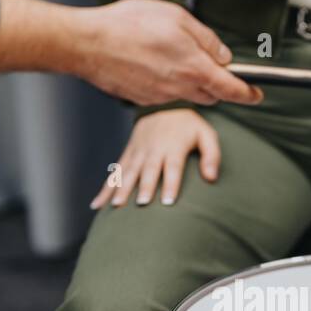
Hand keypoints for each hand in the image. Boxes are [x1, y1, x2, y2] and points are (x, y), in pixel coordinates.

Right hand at [69, 0, 262, 107]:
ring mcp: (160, 97)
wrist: (88, 44)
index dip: (248, 93)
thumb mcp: (177, 17)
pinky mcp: (143, 99)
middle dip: (216, 83)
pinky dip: (165, 81)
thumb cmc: (130, 24)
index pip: (231, 88)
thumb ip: (206, 39)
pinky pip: (165, 93)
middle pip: (211, 94)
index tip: (257, 94)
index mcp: (194, 68)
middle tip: (206, 61)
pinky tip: (148, 61)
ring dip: (188, 80)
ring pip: (186, 93)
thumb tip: (224, 56)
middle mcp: (180, 88)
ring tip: (167, 52)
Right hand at [93, 109, 219, 208]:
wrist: (164, 103)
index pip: (173, 167)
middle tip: (142, 204)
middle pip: (148, 170)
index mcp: (174, 146)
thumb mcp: (206, 135)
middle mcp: (153, 149)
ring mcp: (138, 152)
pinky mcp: (127, 154)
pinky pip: (115, 172)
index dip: (172, 184)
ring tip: (116, 206)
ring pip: (128, 172)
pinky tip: (97, 204)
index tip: (169, 202)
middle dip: (145, 187)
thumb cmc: (189, 126)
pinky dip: (105, 188)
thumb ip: (212, 155)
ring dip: (122, 188)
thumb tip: (212, 178)